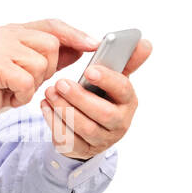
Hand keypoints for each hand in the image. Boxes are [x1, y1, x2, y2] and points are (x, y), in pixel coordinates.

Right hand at [0, 19, 99, 134]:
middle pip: (50, 45)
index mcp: (15, 31)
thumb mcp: (30, 70)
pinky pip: (26, 80)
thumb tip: (83, 47)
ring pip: (40, 64)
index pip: (52, 25)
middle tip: (28, 81)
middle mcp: (6, 33)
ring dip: (34, 84)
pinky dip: (23, 94)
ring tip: (16, 88)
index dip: (74, 34)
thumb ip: (54, 57)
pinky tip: (10, 96)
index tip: (94, 45)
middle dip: (48, 69)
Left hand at [40, 38, 151, 159]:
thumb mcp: (114, 78)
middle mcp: (119, 123)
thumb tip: (145, 42)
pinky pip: (68, 140)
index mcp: (128, 101)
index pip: (123, 90)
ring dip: (65, 109)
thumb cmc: (102, 96)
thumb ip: (128, 60)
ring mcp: (101, 140)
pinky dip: (54, 122)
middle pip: (103, 113)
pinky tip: (46, 106)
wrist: (90, 129)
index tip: (89, 69)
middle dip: (80, 98)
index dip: (107, 80)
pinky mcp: (82, 150)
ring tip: (50, 92)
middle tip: (60, 83)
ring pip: (84, 128)